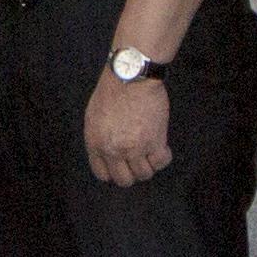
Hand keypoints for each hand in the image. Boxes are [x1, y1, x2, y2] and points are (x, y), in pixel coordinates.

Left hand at [84, 67, 174, 186]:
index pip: (103, 174)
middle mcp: (114, 150)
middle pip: (124, 180)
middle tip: (137, 160)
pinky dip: (162, 158)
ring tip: (150, 151)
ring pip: (144, 174)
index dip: (113, 172)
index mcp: (95, 144)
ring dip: (148, 165)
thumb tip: (107, 153)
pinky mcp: (155, 142)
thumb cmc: (112, 89)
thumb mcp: (93, 116)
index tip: (121, 167)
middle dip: (131, 172)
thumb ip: (98, 138)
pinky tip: (161, 147)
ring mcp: (135, 149)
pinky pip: (161, 162)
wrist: (130, 76)